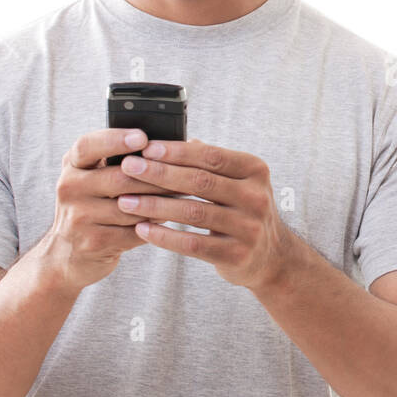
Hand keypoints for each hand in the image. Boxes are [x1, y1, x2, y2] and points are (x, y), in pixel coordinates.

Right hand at [38, 128, 188, 294]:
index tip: (142, 137)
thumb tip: (163, 145)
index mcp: (72, 165)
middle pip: (120, 178)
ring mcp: (78, 218)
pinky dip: (154, 224)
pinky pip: (134, 230)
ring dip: (162, 200)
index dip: (115, 140)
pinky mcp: (93, 243)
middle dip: (157, 175)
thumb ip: (116, 160)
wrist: (70, 253)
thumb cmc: (94, 204)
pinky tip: (168, 217)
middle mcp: (69, 188)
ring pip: (132, 206)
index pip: (88, 146)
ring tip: (185, 193)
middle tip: (186, 170)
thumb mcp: (93, 177)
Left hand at [115, 138, 295, 290]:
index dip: (177, 151)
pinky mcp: (236, 255)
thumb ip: (208, 162)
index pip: (211, 156)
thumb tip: (169, 141)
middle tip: (128, 168)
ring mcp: (248, 227)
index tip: (146, 148)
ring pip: (193, 212)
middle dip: (160, 174)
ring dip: (154, 205)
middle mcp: (256, 197)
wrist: (270, 256)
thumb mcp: (237, 180)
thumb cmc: (242, 210)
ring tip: (125, 201)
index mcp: (255, 171)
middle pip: (200, 181)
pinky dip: (164, 236)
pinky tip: (142, 229)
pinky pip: (192, 243)